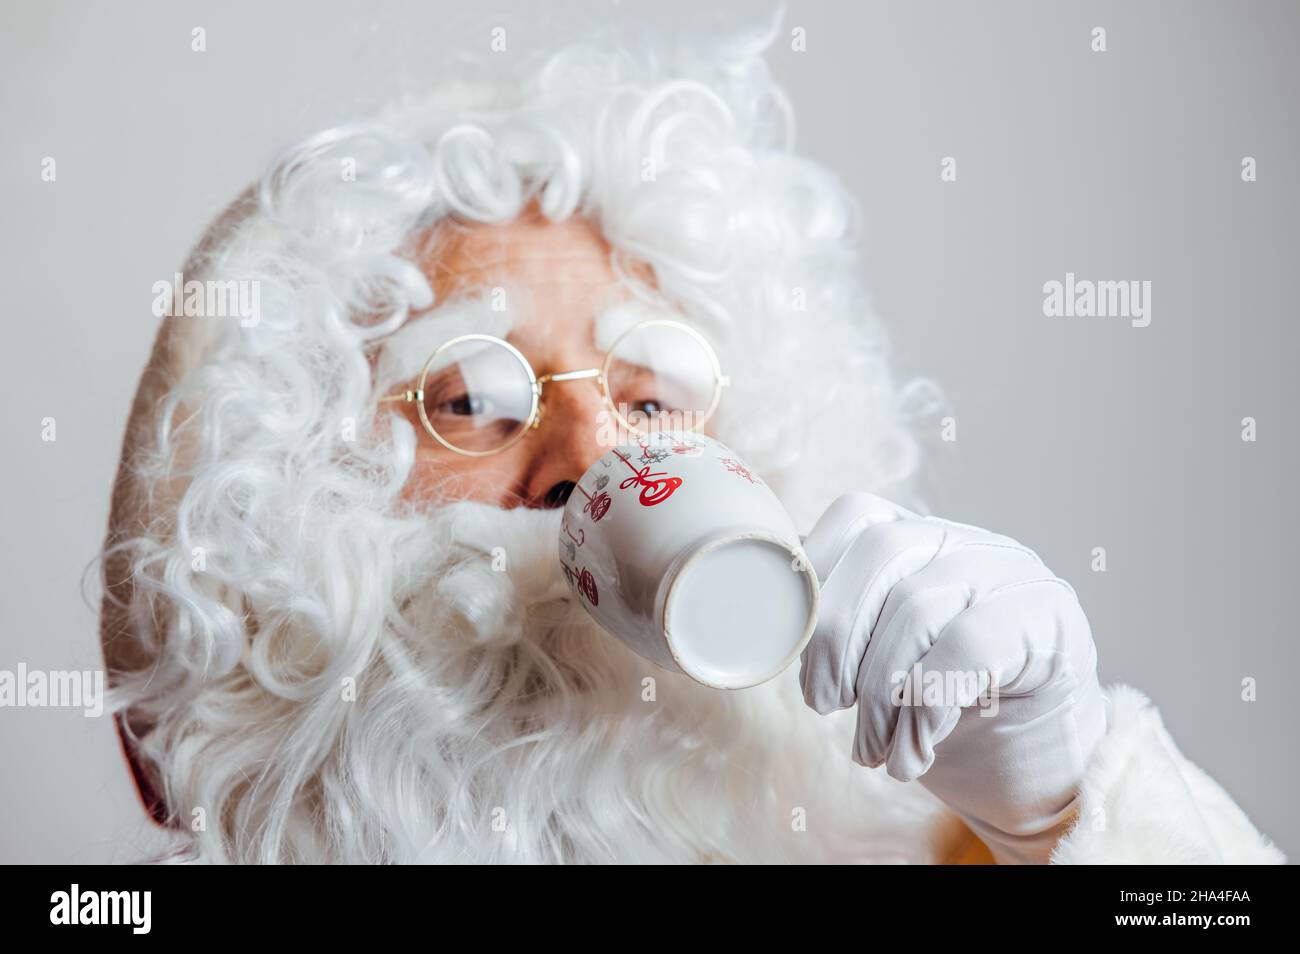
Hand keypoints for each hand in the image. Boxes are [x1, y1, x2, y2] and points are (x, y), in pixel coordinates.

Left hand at [799, 492, 1106, 863]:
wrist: (1041, 774)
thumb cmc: (947, 714)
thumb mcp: (883, 659)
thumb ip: (841, 620)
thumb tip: (763, 610)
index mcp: (926, 540)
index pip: (857, 515)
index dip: (813, 573)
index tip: (795, 646)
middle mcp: (973, 544)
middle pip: (882, 552)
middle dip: (834, 636)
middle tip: (823, 704)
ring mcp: (1017, 576)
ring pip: (919, 605)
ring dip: (877, 694)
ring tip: (871, 748)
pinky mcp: (1052, 622)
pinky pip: (969, 648)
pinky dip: (924, 708)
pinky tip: (914, 752)